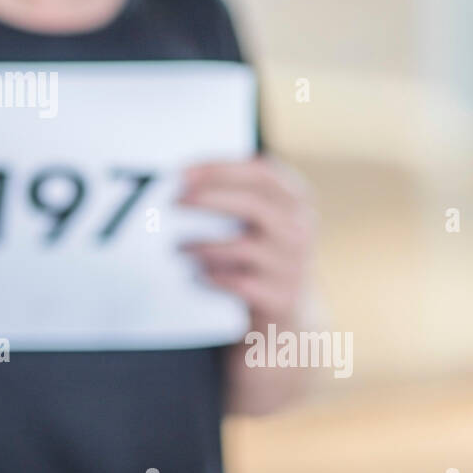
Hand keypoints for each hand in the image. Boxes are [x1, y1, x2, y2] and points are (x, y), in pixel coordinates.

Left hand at [176, 156, 316, 328]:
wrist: (287, 303)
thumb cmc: (261, 247)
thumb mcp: (260, 215)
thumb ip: (232, 192)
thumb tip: (182, 181)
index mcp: (294, 198)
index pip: (261, 173)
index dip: (220, 169)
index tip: (182, 173)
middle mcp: (298, 228)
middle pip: (253, 206)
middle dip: (209, 200)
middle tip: (174, 202)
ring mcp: (293, 264)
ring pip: (243, 248)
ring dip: (203, 245)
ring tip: (178, 247)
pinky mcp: (281, 297)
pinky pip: (240, 283)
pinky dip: (214, 277)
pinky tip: (197, 275)